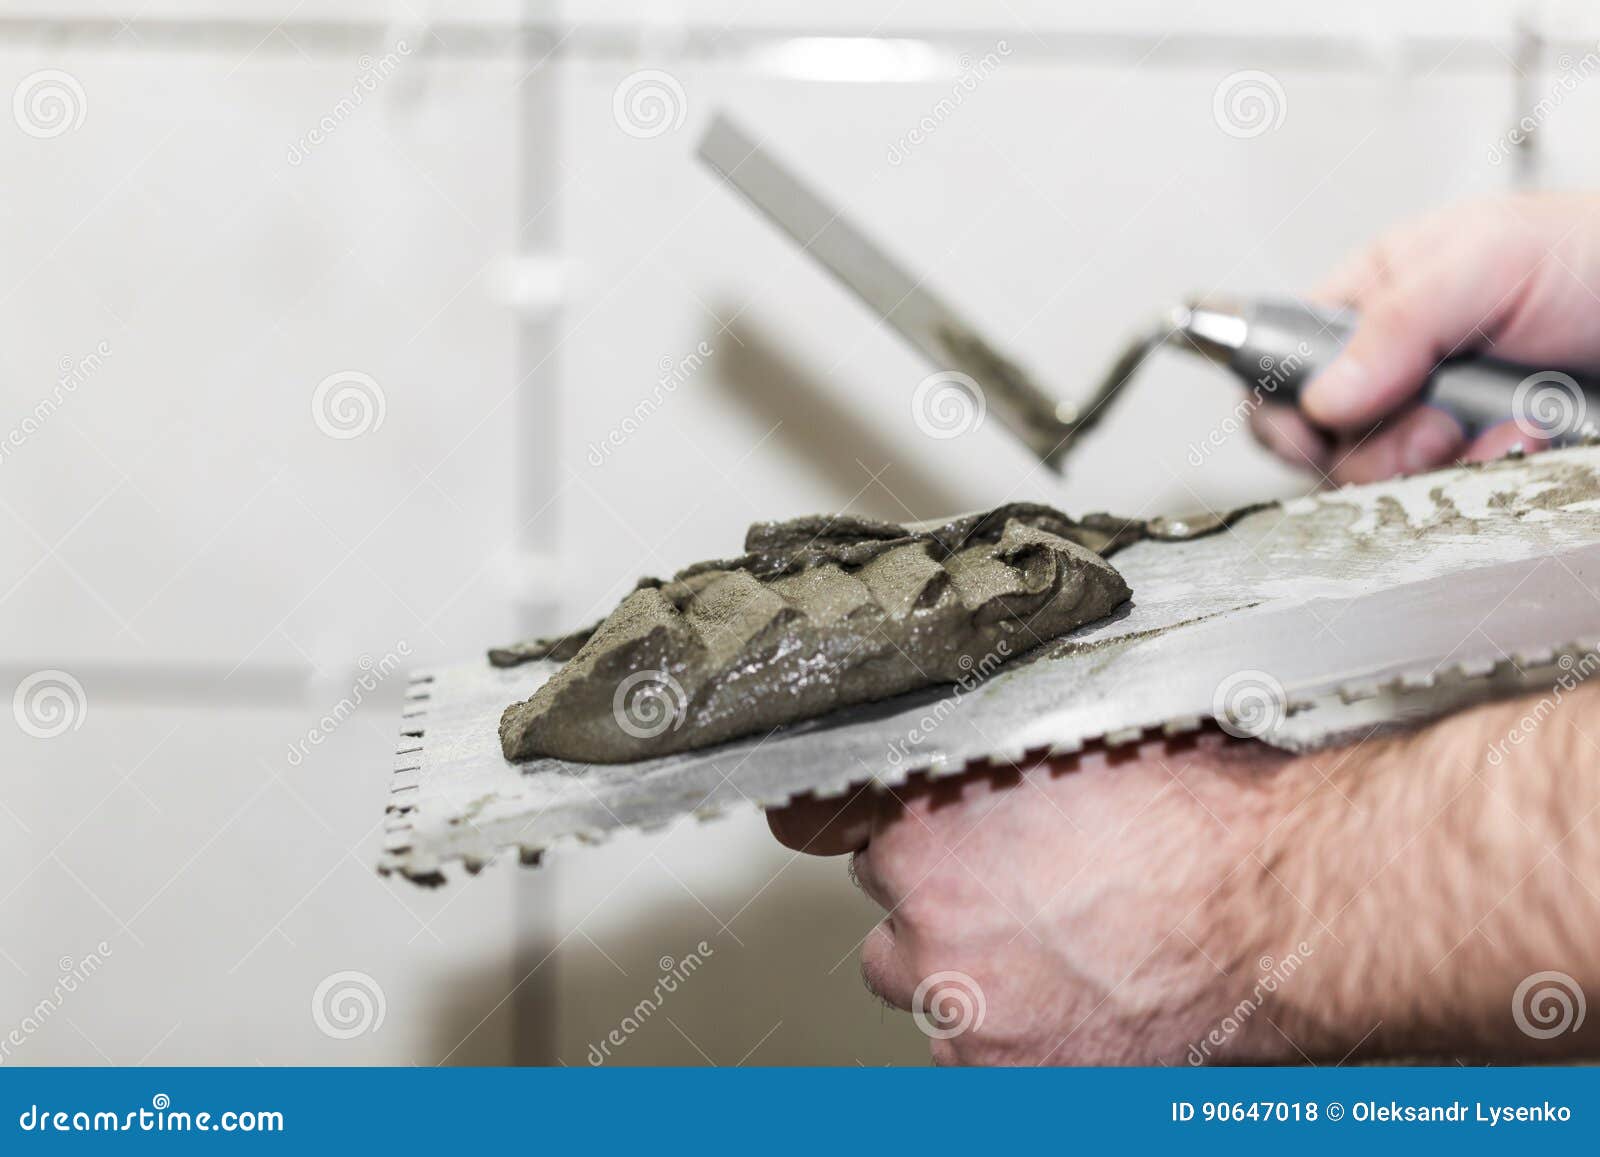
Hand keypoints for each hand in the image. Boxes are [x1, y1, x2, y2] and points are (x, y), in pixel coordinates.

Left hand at [770, 687, 1599, 1064]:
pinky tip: (1084, 998)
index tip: (854, 826)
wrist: (1294, 910)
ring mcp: (961, 1002)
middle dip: (938, 894)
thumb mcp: (1078, 727)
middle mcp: (924, 912)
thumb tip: (948, 746)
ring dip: (973, 967)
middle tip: (1027, 887)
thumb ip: (985, 742)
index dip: (855, 817)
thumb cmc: (1207, 815)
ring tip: (1066, 949)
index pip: (817, 817)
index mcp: (925, 814)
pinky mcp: (1005, 1076)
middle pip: (889, 903)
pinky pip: (973, 1053)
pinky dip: (1015, 1032)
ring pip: (927, 984)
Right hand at [1251, 192, 1599, 483]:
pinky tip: (1526, 442)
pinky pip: (1453, 496)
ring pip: (1388, 479)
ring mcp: (1436, 417)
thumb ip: (1395, 321)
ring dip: (1444, 464)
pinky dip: (1489, 479)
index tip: (1311, 429)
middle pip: (1327, 441)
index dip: (1284, 406)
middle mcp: (1394, 365)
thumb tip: (1322, 393)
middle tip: (1433, 427)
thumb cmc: (1595, 253)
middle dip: (1377, 446)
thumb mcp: (1489, 257)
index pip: (1284, 362)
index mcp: (1373, 299)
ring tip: (1503, 425)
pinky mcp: (1479, 459)